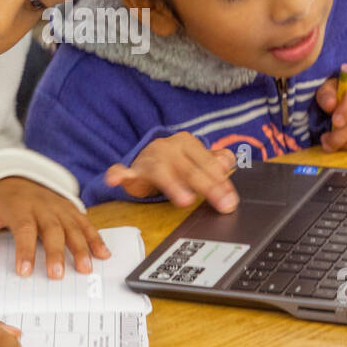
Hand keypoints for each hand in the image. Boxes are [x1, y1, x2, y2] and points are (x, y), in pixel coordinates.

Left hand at [0, 176, 109, 278]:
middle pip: (51, 229)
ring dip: (81, 247)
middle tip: (57, 275)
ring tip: (86, 268)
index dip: (24, 250)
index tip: (24, 271)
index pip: (23, 229)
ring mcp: (57, 206)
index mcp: (18, 207)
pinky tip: (103, 254)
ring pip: (72, 226)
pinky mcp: (69, 208)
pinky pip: (84, 222)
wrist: (14, 174)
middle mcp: (41, 205)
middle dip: (56, 252)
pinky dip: (95, 237)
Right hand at [104, 132, 237, 212]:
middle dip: (208, 188)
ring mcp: (148, 158)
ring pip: (161, 171)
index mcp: (187, 142)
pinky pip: (123, 171)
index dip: (221, 181)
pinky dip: (118, 174)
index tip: (231, 198)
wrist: (146, 158)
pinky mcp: (132, 170)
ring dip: (173, 185)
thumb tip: (227, 163)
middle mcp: (168, 147)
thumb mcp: (198, 159)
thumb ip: (215, 162)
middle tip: (222, 204)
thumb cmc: (176, 162)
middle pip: (190, 169)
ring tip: (185, 200)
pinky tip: (115, 179)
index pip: (207, 162)